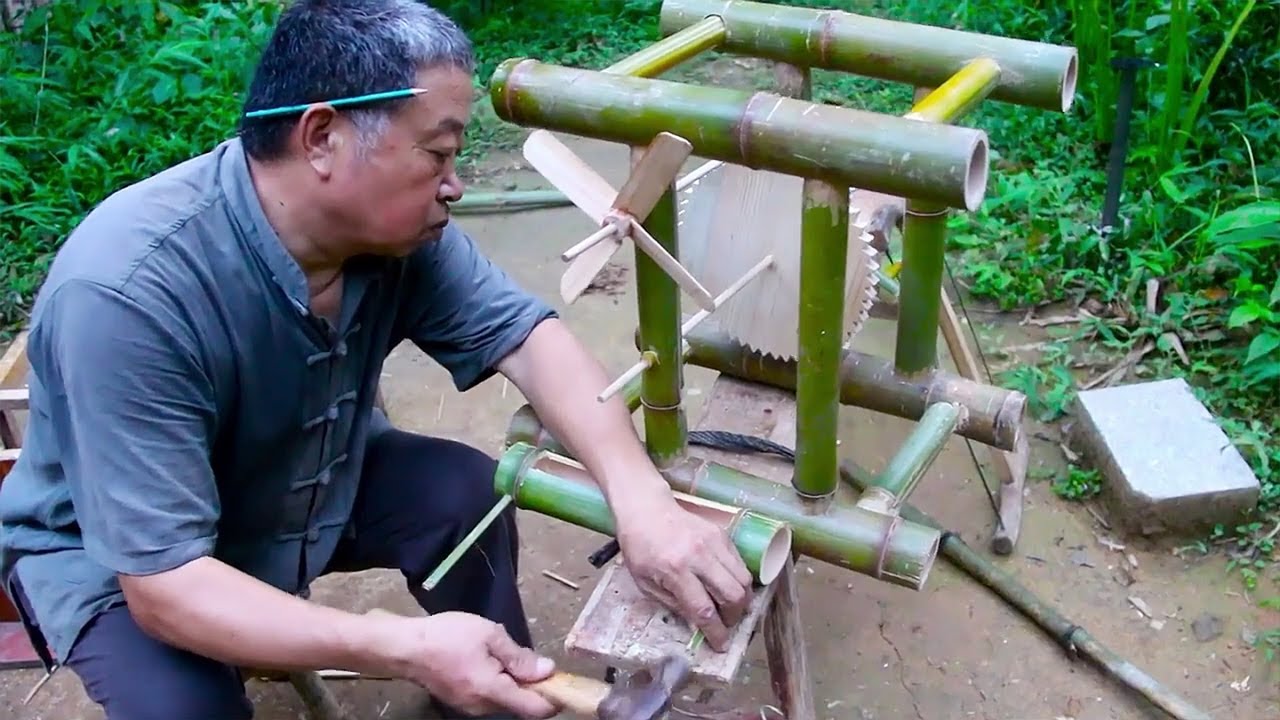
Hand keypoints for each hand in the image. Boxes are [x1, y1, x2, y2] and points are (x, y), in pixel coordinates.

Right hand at [370, 610, 558, 718]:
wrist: (404, 647)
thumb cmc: (446, 636)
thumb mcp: (489, 635)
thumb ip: (519, 656)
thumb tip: (547, 670)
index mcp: (492, 690)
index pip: (535, 709)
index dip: (555, 697)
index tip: (563, 680)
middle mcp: (482, 707)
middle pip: (521, 704)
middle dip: (532, 685)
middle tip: (530, 657)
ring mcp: (469, 707)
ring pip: (505, 699)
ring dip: (513, 681)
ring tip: (502, 652)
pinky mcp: (460, 701)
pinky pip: (489, 696)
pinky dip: (497, 682)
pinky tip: (487, 660)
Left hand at [614, 488, 753, 651]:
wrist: (646, 509)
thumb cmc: (640, 548)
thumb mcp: (645, 582)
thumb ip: (672, 604)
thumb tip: (698, 623)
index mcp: (674, 571)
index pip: (704, 609)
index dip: (716, 632)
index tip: (720, 645)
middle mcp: (698, 556)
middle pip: (732, 595)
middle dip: (734, 617)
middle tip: (727, 623)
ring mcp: (713, 543)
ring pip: (743, 579)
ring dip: (742, 600)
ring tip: (731, 607)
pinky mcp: (722, 534)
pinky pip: (740, 563)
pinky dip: (739, 580)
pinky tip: (729, 585)